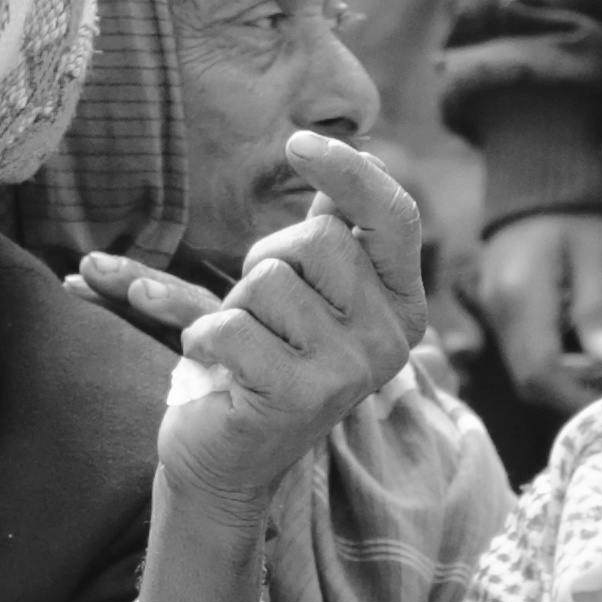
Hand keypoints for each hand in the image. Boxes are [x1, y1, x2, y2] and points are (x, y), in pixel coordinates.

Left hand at [136, 135, 425, 530]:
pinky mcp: (298, 397)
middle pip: (318, 238)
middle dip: (265, 259)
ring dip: (231, 306)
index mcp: (401, 305)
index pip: (394, 215)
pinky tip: (214, 368)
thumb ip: (322, 229)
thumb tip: (334, 145)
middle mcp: (389, 339)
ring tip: (242, 349)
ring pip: (267, 281)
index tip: (297, 141)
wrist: (223, 460)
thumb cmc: (257, 361)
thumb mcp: (298, 289)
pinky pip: (229, 325)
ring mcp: (349, 371)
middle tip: (258, 311)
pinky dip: (200, 338)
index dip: (349, 169)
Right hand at [478, 207, 601, 416]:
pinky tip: (569, 359)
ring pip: (516, 371)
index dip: (573, 398)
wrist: (535, 182)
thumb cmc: (576, 217)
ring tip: (594, 377)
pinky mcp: (485, 310)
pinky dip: (539, 367)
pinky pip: (509, 355)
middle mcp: (492, 308)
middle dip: (565, 396)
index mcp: (519, 294)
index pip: (540, 369)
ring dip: (554, 383)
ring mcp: (483, 310)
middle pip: (524, 379)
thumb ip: (598, 307)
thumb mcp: (598, 254)